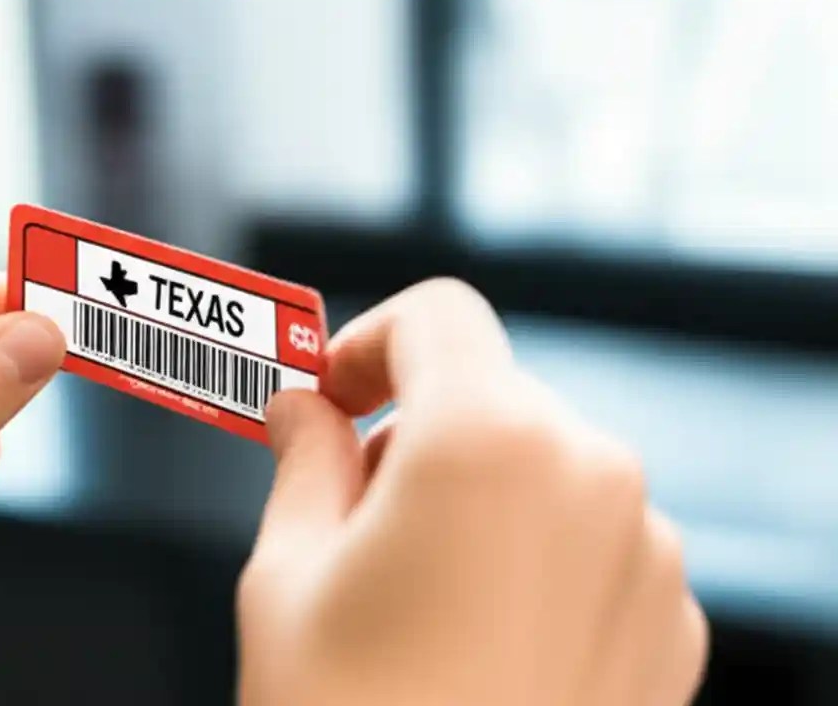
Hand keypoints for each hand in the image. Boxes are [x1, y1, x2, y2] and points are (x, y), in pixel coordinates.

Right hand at [238, 279, 707, 705]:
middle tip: (347, 513)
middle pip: (490, 395)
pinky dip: (533, 556)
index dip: (366, 344)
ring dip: (476, 495)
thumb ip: (301, 458)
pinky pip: (593, 542)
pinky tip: (476, 636)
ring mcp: (646, 553)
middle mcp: (593, 476)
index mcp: (489, 441)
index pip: (436, 318)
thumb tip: (301, 408)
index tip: (329, 397)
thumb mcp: (286, 573)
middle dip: (413, 431)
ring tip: (411, 592)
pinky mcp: (669, 621)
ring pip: (544, 468)